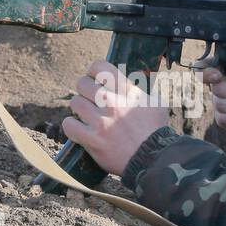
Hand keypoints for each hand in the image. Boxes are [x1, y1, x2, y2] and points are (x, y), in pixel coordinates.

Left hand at [62, 60, 170, 176]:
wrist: (153, 158)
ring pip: (75, 103)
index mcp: (128, 91)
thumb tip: (130, 83)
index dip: (93, 71)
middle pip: (82, 83)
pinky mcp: (92, 140)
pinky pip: (69, 125)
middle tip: (89, 98)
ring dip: (79, 108)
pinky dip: (72, 127)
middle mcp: (113, 103)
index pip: (100, 67)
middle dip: (84, 90)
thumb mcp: (156, 103)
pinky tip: (79, 129)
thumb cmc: (156, 131)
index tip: (94, 79)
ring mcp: (101, 122)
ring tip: (86, 115)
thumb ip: (139, 91)